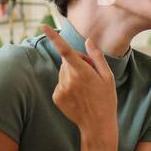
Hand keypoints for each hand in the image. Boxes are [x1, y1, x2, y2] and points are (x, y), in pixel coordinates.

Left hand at [41, 24, 117, 150]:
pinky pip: (60, 83)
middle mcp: (68, 79)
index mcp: (82, 72)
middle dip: (77, 62)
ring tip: (86, 88)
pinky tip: (78, 95)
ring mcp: (61, 89)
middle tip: (91, 74)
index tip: (43, 25)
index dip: (54, 37)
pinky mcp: (56, 97)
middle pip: (67, 60)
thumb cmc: (106, 99)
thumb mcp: (107, 77)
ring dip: (72, 74)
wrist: (97, 125)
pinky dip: (67, 85)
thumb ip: (97, 57)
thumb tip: (88, 41)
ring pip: (63, 72)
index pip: (65, 50)